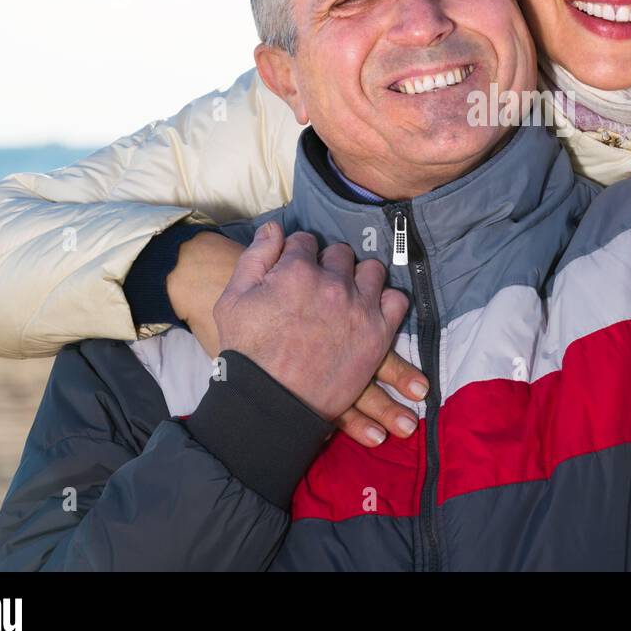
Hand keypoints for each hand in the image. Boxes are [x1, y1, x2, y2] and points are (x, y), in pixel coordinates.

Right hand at [176, 229, 427, 443]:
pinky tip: (372, 310)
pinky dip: (386, 302)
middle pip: (340, 253)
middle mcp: (332, 283)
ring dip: (360, 278)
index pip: (305, 241)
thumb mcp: (233, 300)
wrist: (270, 403)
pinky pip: (397, 300)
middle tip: (319, 287)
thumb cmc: (246, 353)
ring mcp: (358, 307)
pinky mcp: (378, 333)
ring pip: (371, 270)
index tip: (295, 271)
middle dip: (329, 264)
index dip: (297, 255)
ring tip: (347, 296)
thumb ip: (255, 257)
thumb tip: (275, 227)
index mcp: (296, 271)